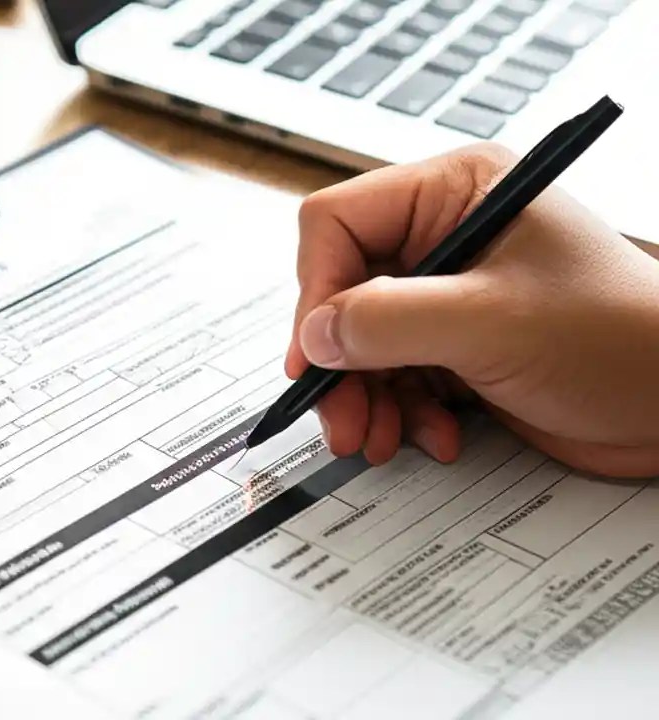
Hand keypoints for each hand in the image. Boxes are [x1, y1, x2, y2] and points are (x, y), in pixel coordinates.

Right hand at [286, 143, 658, 477]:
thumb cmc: (623, 339)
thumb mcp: (494, 323)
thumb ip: (391, 322)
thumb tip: (316, 333)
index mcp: (455, 192)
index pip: (340, 222)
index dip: (318, 289)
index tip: (316, 353)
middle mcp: (444, 234)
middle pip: (341, 289)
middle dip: (341, 361)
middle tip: (342, 416)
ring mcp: (448, 292)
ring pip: (360, 340)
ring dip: (365, 396)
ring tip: (378, 438)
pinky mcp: (455, 342)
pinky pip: (392, 373)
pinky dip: (399, 411)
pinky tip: (430, 434)